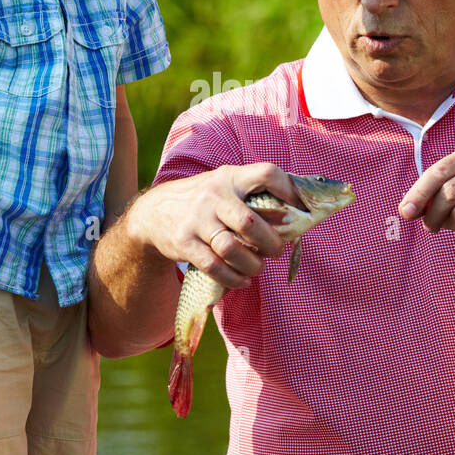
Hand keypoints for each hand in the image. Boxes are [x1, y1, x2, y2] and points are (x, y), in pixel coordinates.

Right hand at [127, 163, 300, 289]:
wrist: (153, 213)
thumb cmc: (204, 201)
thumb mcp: (225, 186)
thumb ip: (254, 196)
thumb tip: (297, 217)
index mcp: (231, 177)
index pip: (266, 173)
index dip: (289, 192)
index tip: (300, 210)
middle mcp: (214, 195)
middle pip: (251, 222)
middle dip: (272, 243)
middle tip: (276, 250)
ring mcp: (197, 219)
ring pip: (233, 249)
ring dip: (253, 265)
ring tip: (258, 267)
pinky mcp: (183, 243)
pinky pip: (215, 266)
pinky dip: (234, 279)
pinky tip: (242, 280)